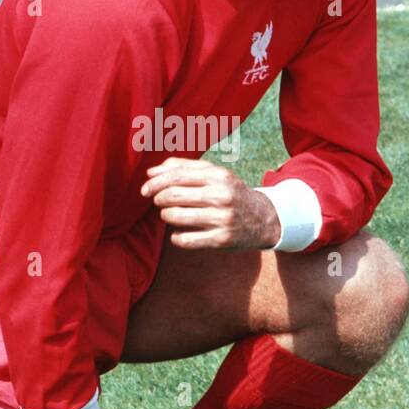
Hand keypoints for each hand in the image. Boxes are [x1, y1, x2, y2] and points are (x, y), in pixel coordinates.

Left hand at [140, 156, 280, 248]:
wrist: (263, 218)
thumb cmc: (230, 193)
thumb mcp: (215, 174)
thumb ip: (184, 168)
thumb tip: (152, 172)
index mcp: (219, 176)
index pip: (178, 176)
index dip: (156, 182)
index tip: (145, 189)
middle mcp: (221, 196)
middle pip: (174, 195)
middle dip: (159, 198)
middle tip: (158, 201)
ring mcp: (222, 219)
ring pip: (177, 217)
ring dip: (166, 215)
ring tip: (169, 214)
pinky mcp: (221, 240)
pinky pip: (186, 240)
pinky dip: (176, 238)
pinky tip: (178, 234)